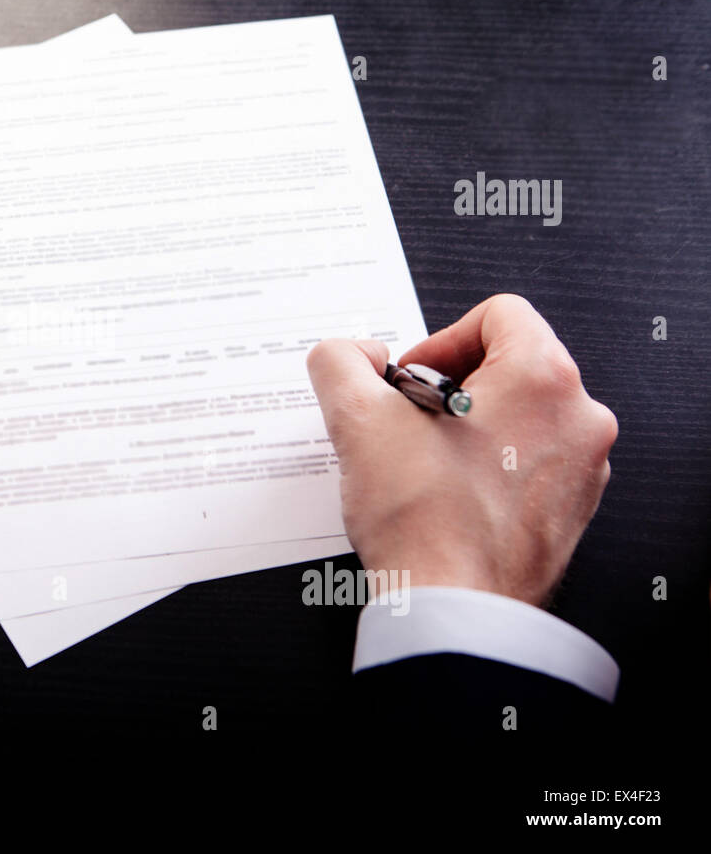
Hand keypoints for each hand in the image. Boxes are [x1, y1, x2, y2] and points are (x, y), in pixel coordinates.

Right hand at [305, 294, 616, 606]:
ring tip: (423, 463)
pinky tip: (446, 494)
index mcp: (544, 377)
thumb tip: (347, 354)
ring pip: (519, 414)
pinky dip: (487, 465)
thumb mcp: (356, 420)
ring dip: (468, 426)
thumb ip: (339, 362)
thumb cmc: (425, 522)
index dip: (439, 338)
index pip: (499, 313)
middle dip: (448, 386)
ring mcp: (584, 467)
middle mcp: (579, 417)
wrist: (454, 608)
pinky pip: (529, 461)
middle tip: (408, 422)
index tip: (410, 379)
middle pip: (510, 364)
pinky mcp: (572, 508)